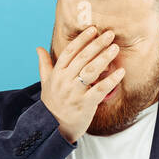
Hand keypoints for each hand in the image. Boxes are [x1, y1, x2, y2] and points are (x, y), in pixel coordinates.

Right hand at [36, 25, 124, 143]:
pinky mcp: (85, 104)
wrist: (53, 129)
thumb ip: (44, 64)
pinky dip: (111, 80)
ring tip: (115, 47)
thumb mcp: (45, 83)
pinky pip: (101, 89)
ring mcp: (75, 93)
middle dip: (97, 44)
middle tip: (110, 34)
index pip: (69, 52)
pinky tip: (121, 71)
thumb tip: (38, 48)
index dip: (82, 40)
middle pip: (83, 58)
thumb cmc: (52, 104)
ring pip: (91, 71)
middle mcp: (65, 81)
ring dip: (105, 57)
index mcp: (57, 74)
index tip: (93, 30)